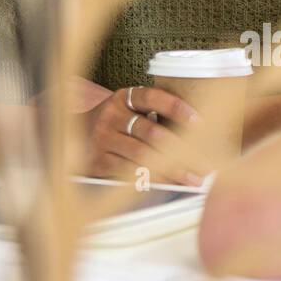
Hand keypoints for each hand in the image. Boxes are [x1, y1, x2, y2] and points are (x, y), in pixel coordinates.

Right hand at [81, 85, 206, 185]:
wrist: (74, 137)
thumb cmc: (116, 125)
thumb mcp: (128, 111)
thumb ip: (153, 116)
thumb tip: (195, 137)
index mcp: (123, 98)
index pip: (152, 97)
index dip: (177, 108)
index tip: (199, 122)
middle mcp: (111, 115)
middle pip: (152, 132)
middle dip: (182, 149)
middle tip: (205, 164)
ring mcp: (102, 138)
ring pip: (143, 155)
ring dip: (172, 169)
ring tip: (193, 178)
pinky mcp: (98, 161)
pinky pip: (129, 171)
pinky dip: (152, 178)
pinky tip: (169, 183)